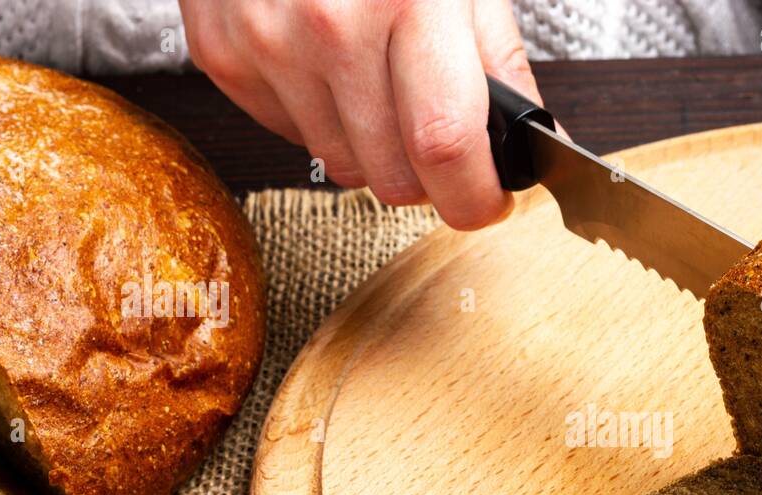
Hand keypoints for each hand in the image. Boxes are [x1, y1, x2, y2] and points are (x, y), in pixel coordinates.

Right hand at [179, 0, 541, 228]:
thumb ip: (502, 63)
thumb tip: (537, 146)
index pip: (445, 148)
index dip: (475, 197)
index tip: (488, 202)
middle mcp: (330, 26)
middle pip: (393, 177)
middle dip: (429, 176)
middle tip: (439, 135)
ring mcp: (267, 42)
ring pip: (343, 167)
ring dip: (374, 148)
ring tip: (381, 82)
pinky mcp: (224, 55)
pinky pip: (293, 137)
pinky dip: (322, 119)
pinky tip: (330, 66)